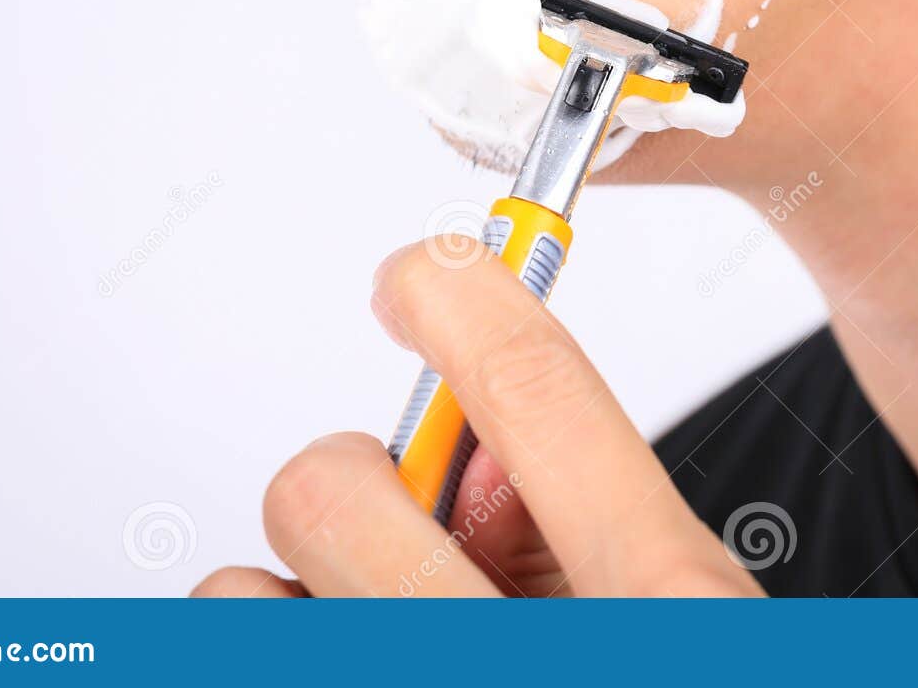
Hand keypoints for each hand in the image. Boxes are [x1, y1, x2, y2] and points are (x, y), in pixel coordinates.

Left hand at [193, 237, 761, 597]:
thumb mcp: (689, 612)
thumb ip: (597, 517)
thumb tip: (475, 448)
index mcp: (655, 609)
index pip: (534, 391)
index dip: (464, 291)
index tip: (422, 268)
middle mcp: (504, 662)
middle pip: (332, 486)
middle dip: (360, 482)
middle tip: (404, 521)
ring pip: (240, 587)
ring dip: (302, 584)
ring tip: (372, 616)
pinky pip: (228, 628)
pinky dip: (280, 624)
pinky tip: (342, 639)